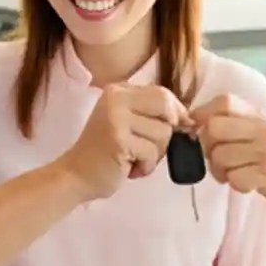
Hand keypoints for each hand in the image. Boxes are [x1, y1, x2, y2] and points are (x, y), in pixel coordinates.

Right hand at [58, 84, 191, 201]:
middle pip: (166, 107)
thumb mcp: (127, 122)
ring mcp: (116, 118)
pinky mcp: (118, 139)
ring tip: (134, 158)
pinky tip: (130, 167)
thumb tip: (189, 119)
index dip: (175, 113)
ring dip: (155, 154)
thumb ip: (152, 113)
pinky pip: (152, 152)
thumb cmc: (107, 152)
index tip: (171, 130)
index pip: (162, 93)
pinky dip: (146, 166)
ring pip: (163, 133)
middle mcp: (116, 98)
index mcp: (119, 90)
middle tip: (150, 147)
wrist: (76, 175)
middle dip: (167, 132)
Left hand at [192, 93, 265, 229]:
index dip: (203, 115)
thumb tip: (192, 124)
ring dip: (221, 172)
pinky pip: (234, 178)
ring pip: (219, 156)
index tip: (200, 131)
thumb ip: (232, 126)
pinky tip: (249, 184)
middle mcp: (263, 128)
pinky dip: (237, 185)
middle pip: (214, 128)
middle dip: (208, 148)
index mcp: (259, 115)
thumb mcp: (259, 135)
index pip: (223, 101)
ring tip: (236, 174)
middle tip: (219, 160)